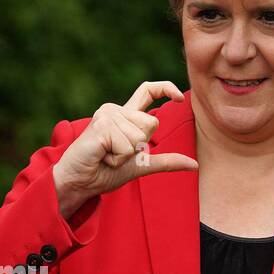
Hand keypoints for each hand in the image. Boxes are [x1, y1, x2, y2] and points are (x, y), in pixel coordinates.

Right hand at [52, 81, 199, 218]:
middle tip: (115, 155)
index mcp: (124, 116)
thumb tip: (195, 164)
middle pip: (151, 124)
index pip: (148, 91)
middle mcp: (115, 110)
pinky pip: (127, 146)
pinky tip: (101, 157)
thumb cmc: (103, 173)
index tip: (180, 99)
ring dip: (126, 155)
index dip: (166, 89)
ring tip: (106, 156)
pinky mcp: (101, 126)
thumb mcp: (141, 166)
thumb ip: (166, 161)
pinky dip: (118, 159)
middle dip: (139, 147)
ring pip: (140, 136)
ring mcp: (107, 115)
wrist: (78, 183)